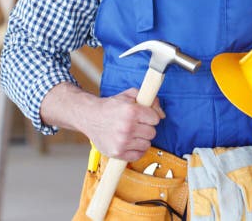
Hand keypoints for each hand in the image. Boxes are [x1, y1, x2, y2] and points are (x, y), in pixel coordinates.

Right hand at [39, 82, 164, 162]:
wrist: (90, 117)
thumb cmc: (111, 106)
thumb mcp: (130, 95)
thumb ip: (150, 100)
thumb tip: (162, 115)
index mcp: (131, 111)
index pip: (155, 119)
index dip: (150, 116)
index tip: (143, 116)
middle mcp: (127, 127)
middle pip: (152, 132)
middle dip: (146, 127)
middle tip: (136, 124)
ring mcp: (122, 142)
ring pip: (147, 144)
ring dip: (141, 139)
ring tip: (131, 133)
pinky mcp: (117, 153)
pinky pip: (138, 155)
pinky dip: (136, 150)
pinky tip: (130, 142)